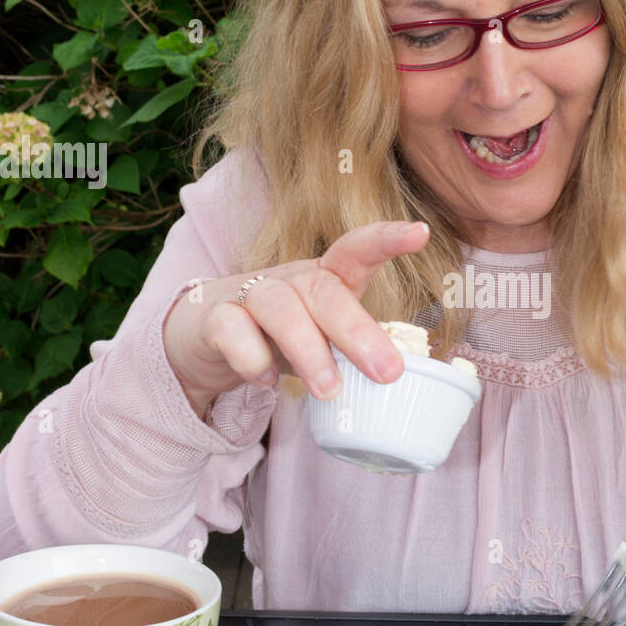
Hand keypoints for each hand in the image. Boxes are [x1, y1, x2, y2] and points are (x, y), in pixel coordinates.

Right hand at [162, 220, 430, 415]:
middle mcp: (290, 280)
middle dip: (357, 331)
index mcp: (325, 280)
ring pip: (280, 308)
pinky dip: (252, 357)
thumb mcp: (321, 338)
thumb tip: (399, 386)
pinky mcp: (214, 318)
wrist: (205, 336)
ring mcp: (250, 295)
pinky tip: (266, 381)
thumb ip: (352, 351)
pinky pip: (232, 331)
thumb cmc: (280, 337)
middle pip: (324, 291)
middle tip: (387, 373)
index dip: (386, 239)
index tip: (420, 233)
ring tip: (329, 392)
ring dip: (309, 351)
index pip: (356, 250)